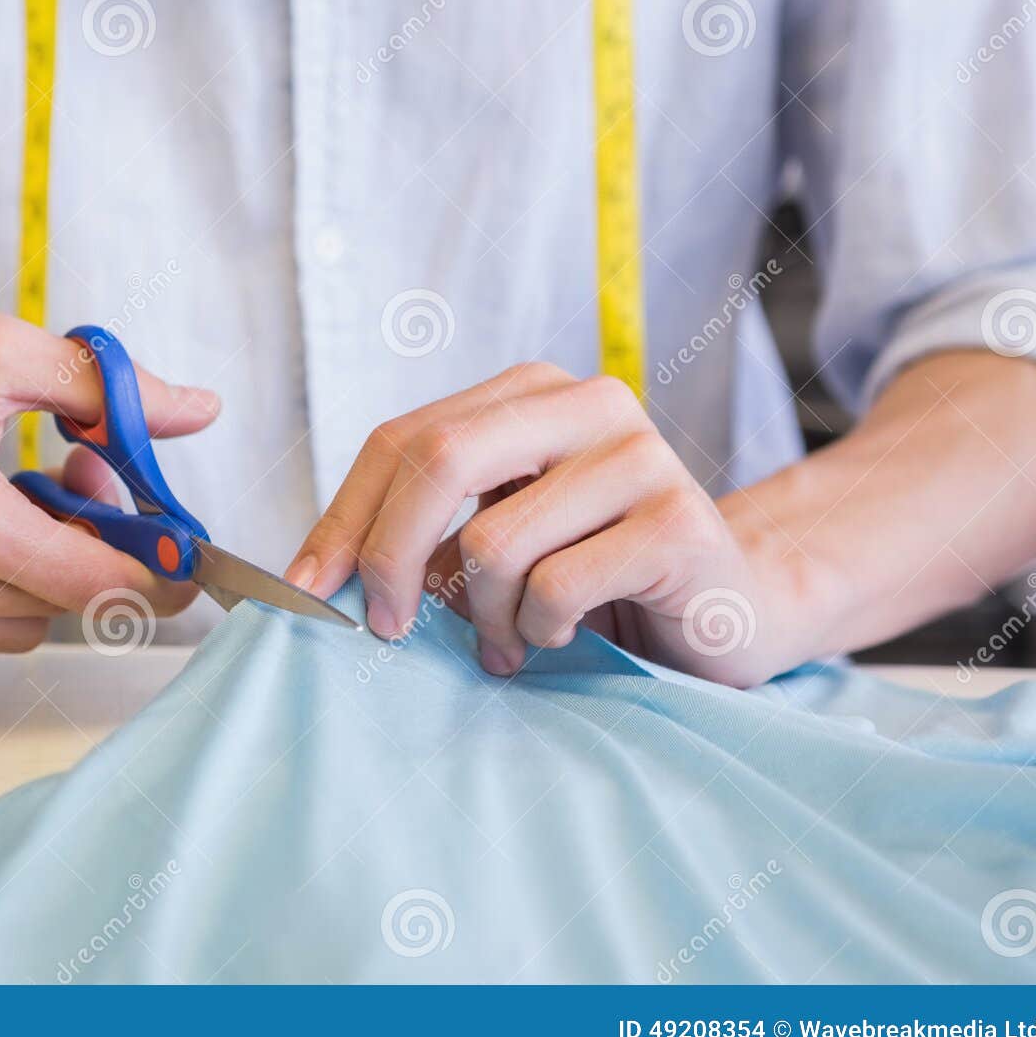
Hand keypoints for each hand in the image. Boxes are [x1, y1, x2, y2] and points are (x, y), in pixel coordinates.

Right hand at [0, 294, 218, 651]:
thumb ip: (107, 389)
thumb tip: (199, 411)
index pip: (94, 584)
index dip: (157, 575)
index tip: (187, 557)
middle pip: (62, 606)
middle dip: (93, 545)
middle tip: (77, 469)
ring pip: (18, 628)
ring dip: (39, 572)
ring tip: (13, 490)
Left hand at [285, 363, 793, 686]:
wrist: (730, 608)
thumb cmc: (595, 578)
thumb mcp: (496, 542)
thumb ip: (425, 534)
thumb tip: (317, 573)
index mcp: (529, 394)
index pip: (403, 439)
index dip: (343, 517)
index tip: (306, 588)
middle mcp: (587, 403)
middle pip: (438, 461)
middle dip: (388, 557)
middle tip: (384, 628)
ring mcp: (640, 456)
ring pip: (494, 541)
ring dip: (484, 617)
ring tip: (510, 642)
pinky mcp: (679, 521)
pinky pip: (557, 587)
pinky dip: (540, 630)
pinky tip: (564, 635)